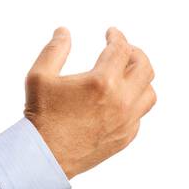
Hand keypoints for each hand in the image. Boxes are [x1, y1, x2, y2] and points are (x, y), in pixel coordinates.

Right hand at [23, 25, 156, 178]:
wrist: (44, 157)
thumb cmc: (40, 116)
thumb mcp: (39, 77)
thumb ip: (54, 50)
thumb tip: (64, 32)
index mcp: (102, 81)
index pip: (121, 49)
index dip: (117, 36)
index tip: (111, 33)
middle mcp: (120, 100)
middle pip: (144, 67)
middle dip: (134, 53)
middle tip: (122, 50)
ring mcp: (126, 121)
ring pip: (149, 92)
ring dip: (140, 79)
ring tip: (126, 75)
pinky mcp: (125, 138)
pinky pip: (139, 115)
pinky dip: (134, 103)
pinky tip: (119, 100)